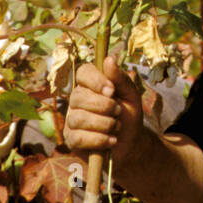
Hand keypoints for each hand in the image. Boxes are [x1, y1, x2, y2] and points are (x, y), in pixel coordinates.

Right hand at [64, 55, 144, 169]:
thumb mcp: (131, 95)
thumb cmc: (129, 115)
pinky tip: (111, 140)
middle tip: (119, 112)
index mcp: (91, 84)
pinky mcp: (71, 139)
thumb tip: (109, 59)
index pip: (83, 72)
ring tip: (117, 126)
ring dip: (104, 124)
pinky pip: (78, 138)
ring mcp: (72, 119)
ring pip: (78, 118)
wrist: (131, 143)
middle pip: (78, 96)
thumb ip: (120, 78)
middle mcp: (77, 99)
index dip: (95, 80)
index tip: (111, 90)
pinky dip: (99, 139)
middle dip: (103, 106)